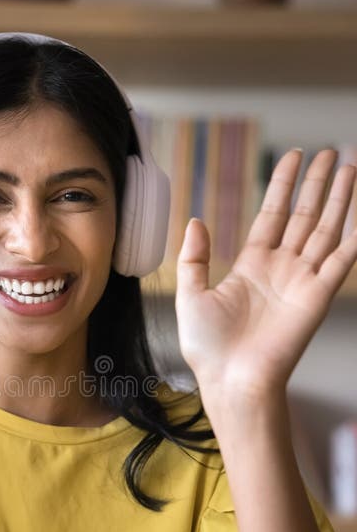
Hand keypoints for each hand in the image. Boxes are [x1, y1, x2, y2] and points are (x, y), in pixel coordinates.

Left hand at [175, 149, 356, 399]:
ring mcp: (301, 281)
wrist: (230, 379)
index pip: (272, 215)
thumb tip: (196, 221)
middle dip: (317, 183)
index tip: (294, 157)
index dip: (283, 186)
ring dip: (340, 199)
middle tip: (331, 152)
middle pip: (304, 215)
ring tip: (350, 166)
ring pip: (326, 229)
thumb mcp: (190, 295)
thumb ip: (194, 257)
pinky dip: (354, 239)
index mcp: (252, 265)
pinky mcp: (317, 298)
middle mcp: (281, 269)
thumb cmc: (208, 347)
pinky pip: (340, 262)